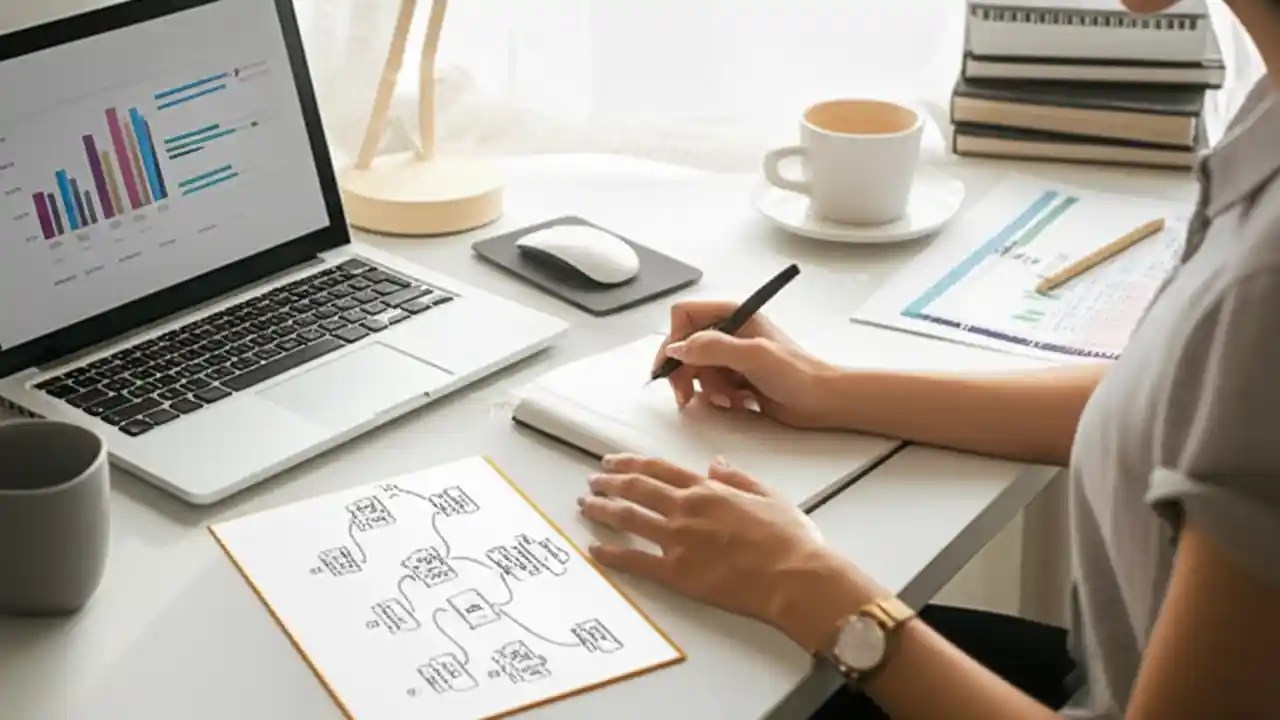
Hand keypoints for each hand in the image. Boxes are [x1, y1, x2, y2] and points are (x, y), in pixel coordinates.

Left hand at [580, 453, 880, 651]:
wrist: (795, 576)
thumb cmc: (790, 541)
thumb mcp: (769, 496)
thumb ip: (738, 478)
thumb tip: (716, 464)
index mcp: (709, 490)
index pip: (659, 469)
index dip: (632, 463)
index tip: (614, 461)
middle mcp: (687, 509)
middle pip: (636, 488)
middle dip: (609, 482)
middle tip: (593, 480)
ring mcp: (678, 540)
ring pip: (628, 517)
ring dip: (603, 509)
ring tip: (587, 505)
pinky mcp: (676, 573)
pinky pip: (635, 560)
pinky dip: (611, 553)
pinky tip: (596, 549)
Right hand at [655, 301, 841, 428]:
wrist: (822, 401)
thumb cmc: (798, 373)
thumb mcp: (753, 355)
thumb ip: (712, 347)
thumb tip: (677, 348)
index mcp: (732, 315)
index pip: (684, 317)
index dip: (674, 340)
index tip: (674, 365)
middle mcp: (728, 333)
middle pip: (684, 347)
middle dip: (685, 373)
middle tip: (685, 396)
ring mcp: (730, 357)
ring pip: (695, 371)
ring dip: (707, 389)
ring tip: (730, 400)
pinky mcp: (734, 379)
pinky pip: (708, 387)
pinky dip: (718, 398)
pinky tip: (740, 403)